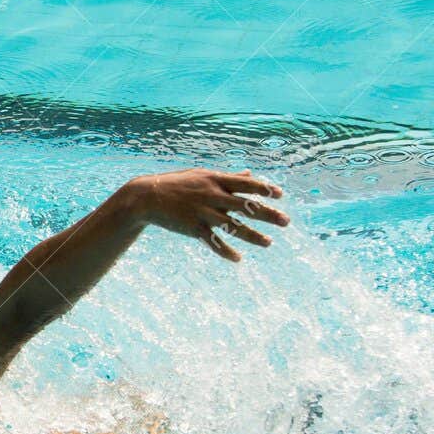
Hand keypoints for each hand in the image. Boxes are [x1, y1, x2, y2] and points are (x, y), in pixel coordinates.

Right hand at [121, 168, 287, 260]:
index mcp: (216, 180)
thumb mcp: (203, 175)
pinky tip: (238, 259)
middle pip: (246, 206)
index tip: (280, 195)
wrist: (148, 197)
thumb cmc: (178, 184)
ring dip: (253, 236)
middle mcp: (212, 196)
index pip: (246, 184)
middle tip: (286, 222)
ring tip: (268, 243)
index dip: (265, 189)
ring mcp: (203, 213)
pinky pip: (213, 242)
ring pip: (233, 227)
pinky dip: (225, 251)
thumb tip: (250, 174)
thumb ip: (229, 178)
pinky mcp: (193, 228)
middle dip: (268, 214)